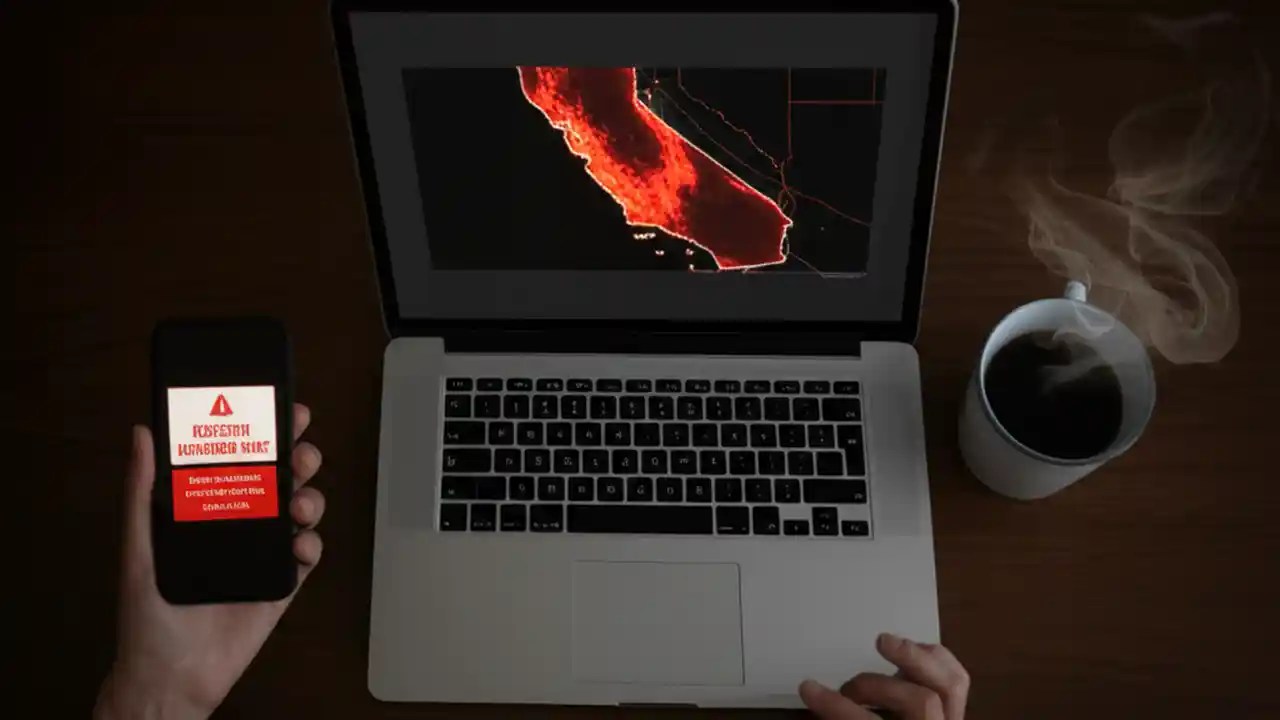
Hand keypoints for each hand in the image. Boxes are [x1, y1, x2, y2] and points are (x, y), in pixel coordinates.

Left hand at [94, 404, 326, 719]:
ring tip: (297, 503)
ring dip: (310, 496)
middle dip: (299, 456)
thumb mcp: (138, 548)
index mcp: (208, 507)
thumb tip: (140, 434)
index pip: (242, 457)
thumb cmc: (147, 616)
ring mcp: (265, 552)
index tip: (280, 408)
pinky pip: (309, 554)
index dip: (266, 430)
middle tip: (298, 452)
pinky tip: (297, 546)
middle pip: (282, 476)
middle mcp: (242, 523)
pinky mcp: (284, 582)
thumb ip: (140, 492)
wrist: (172, 678)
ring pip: (302, 508)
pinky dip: (310, 544)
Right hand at [799, 633, 969, 719]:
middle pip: (919, 700)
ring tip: (883, 644)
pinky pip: (957, 680)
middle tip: (847, 688)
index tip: (810, 689)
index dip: (837, 707)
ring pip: (948, 684)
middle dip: (876, 686)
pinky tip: (911, 652)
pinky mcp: (956, 717)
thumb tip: (815, 699)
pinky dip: (935, 658)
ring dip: (913, 658)